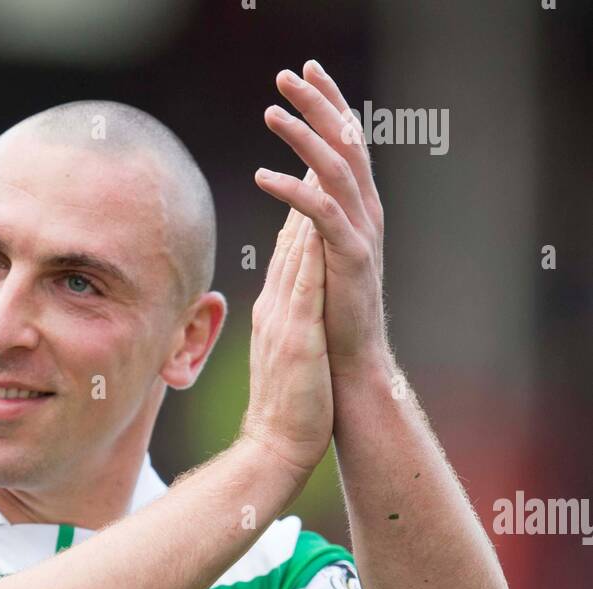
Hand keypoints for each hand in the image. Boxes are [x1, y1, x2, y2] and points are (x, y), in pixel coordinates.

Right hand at [242, 173, 333, 481]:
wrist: (275, 448)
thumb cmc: (286, 413)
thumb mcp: (286, 358)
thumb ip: (287, 328)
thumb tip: (296, 311)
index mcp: (274, 310)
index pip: (289, 249)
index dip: (300, 203)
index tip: (312, 163)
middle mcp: (274, 305)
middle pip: (290, 235)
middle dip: (301, 185)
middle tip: (312, 135)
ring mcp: (282, 318)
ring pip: (294, 248)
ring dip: (303, 202)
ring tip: (315, 157)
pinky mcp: (295, 334)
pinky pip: (303, 282)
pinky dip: (309, 247)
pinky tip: (318, 216)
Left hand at [256, 60, 388, 376]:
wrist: (350, 367)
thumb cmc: (332, 320)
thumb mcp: (322, 260)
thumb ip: (315, 223)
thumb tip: (302, 193)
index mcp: (357, 211)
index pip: (345, 145)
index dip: (329, 105)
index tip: (306, 73)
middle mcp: (364, 216)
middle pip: (346, 144)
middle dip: (319, 104)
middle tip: (290, 73)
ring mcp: (360, 236)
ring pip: (336, 170)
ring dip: (304, 137)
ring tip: (272, 112)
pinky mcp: (350, 261)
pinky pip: (322, 215)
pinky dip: (293, 193)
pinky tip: (263, 176)